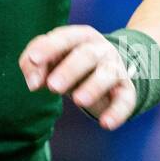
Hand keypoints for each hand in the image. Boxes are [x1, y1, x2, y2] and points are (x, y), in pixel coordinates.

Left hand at [19, 24, 136, 130]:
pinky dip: (117, 112)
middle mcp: (101, 49)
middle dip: (69, 69)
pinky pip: (125, 100)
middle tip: (52, 87)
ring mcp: (116, 68)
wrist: (107, 74)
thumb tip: (33, 83)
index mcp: (80, 36)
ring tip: (78, 101)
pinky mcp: (126, 90)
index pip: (65, 37)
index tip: (34, 59)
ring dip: (93, 86)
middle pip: (87, 55)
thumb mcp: (50, 59)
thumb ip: (33, 64)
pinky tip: (105, 124)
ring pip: (108, 74)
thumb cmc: (70, 63)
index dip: (49, 47)